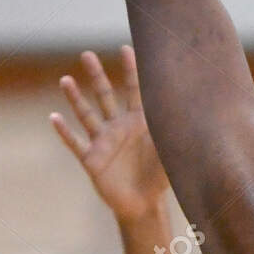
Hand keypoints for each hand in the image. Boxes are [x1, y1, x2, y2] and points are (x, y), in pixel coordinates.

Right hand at [50, 46, 168, 224]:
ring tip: (65, 80)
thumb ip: (180, 132)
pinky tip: (54, 118)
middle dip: (96, 75)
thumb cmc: (161, 177)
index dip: (131, 70)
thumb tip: (200, 110)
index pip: (135, 90)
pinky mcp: (91, 159)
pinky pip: (75, 143)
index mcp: (139, 122)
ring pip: (86, 115)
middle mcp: (118, 127)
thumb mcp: (172, 152)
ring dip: (75, 98)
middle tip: (87, 54)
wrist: (144, 205)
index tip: (127, 48)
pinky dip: (64, 132)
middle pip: (105, 95)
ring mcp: (102, 141)